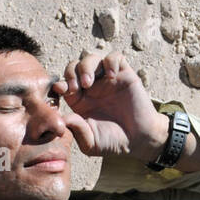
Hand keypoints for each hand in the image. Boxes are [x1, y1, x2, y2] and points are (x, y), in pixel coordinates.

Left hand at [53, 51, 167, 161]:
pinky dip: (110, 61)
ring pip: (91, 58)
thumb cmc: (113, 142)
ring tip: (89, 82)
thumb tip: (63, 118)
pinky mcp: (125, 75)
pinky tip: (111, 76)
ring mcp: (108, 80)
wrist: (140, 139)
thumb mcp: (90, 143)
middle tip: (77, 87)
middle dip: (71, 73)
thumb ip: (77, 130)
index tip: (61, 90)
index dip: (60, 83)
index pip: (64, 83)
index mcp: (79, 101)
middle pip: (74, 66)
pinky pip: (115, 57)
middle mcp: (92, 87)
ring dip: (86, 66)